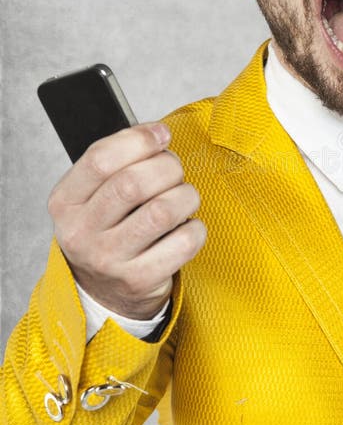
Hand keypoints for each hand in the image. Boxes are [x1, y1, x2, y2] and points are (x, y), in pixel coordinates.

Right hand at [48, 122, 205, 318]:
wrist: (102, 290)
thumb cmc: (106, 229)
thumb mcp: (94, 195)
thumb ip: (118, 161)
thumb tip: (157, 133)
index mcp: (65, 202)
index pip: (100, 159)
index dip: (138, 140)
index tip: (161, 134)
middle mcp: (81, 232)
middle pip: (133, 183)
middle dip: (167, 167)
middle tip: (174, 170)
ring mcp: (109, 259)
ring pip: (162, 211)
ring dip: (185, 196)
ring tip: (184, 198)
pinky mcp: (139, 280)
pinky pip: (183, 242)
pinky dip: (195, 228)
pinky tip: (186, 227)